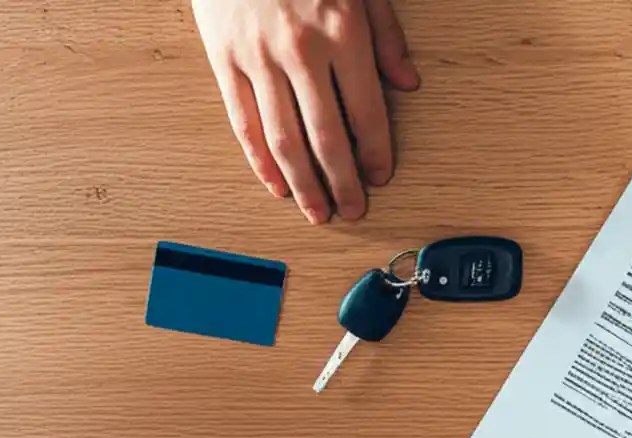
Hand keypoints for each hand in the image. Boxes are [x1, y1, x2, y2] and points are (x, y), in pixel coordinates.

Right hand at [192, 0, 419, 223]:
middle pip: (326, 136)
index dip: (377, 152)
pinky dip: (260, 161)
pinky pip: (243, 122)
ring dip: (303, 184)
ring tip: (317, 211)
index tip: (381, 176)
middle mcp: (301, 51)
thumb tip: (407, 84)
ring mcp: (258, 58)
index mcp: (342, 32)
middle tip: (353, 210)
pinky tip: (275, 184)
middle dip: (343, 182)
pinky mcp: (224, 60)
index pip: (367, 111)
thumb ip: (386, 34)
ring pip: (284, 139)